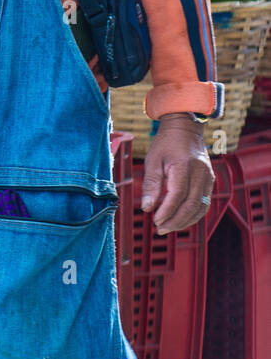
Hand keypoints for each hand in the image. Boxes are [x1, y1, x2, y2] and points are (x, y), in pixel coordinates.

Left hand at [140, 113, 214, 233]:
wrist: (185, 129)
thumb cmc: (165, 143)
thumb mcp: (153, 160)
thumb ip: (151, 184)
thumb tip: (147, 207)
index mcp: (185, 166)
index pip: (178, 195)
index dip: (167, 211)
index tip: (155, 220)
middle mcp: (201, 174)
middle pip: (191, 205)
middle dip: (175, 221)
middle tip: (160, 229)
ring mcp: (209, 178)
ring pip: (201, 208)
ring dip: (185, 221)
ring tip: (168, 228)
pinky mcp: (210, 182)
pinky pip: (204, 203)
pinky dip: (193, 215)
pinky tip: (180, 220)